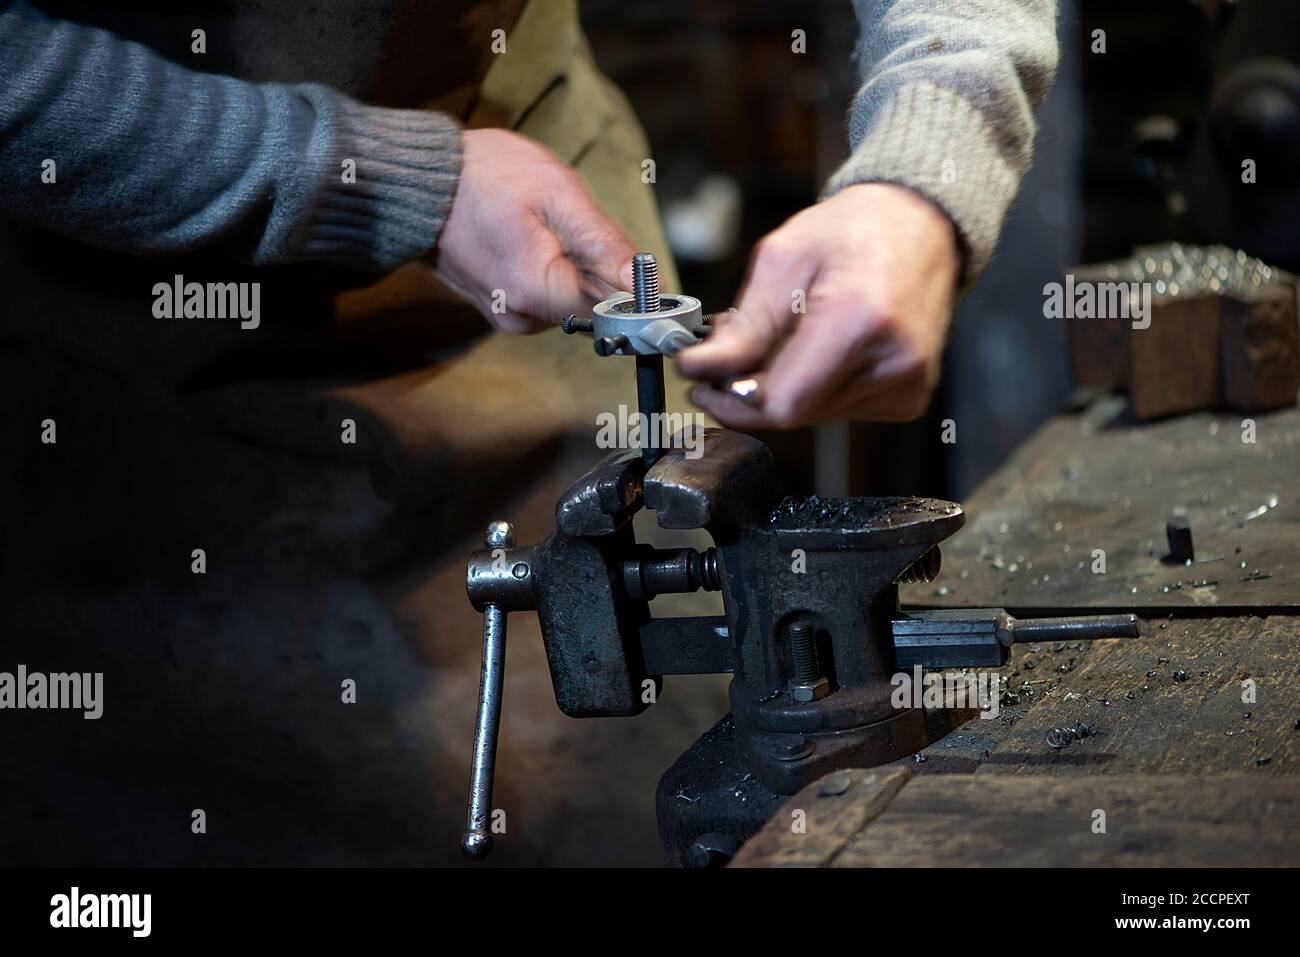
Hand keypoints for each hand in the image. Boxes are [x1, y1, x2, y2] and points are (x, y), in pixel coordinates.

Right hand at [433, 129, 635, 333]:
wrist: (417, 183)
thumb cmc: (483, 176)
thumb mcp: (556, 193)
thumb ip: (604, 242)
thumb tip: (646, 282)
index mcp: (537, 292)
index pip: (613, 310)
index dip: (633, 286)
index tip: (631, 257)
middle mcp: (522, 317)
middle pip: (592, 306)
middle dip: (598, 268)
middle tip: (573, 222)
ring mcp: (508, 315)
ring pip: (570, 300)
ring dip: (574, 266)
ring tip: (543, 224)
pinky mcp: (501, 306)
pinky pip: (545, 295)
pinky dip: (551, 269)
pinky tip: (530, 236)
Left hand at [676, 183, 959, 426]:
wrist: (919, 226)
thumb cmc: (854, 232)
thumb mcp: (783, 260)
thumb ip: (744, 326)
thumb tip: (700, 369)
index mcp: (859, 320)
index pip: (783, 403)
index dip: (733, 399)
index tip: (702, 382)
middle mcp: (891, 361)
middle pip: (794, 413)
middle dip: (752, 388)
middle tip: (735, 350)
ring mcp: (905, 385)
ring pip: (813, 415)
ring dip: (785, 385)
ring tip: (786, 337)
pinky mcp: (908, 398)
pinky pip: (839, 410)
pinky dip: (817, 386)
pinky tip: (820, 348)